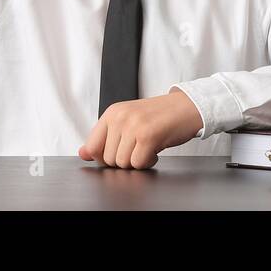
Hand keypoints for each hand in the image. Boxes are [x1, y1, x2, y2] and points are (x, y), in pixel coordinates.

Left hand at [77, 88, 204, 168]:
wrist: (187, 107)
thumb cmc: (159, 116)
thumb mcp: (128, 121)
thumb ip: (105, 137)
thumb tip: (83, 153)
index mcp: (112, 112)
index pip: (92, 146)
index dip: (103, 158)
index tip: (118, 153)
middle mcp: (120, 117)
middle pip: (108, 159)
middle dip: (124, 160)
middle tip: (139, 148)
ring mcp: (133, 125)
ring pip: (122, 164)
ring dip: (137, 161)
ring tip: (147, 148)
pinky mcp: (148, 136)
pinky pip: (138, 164)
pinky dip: (148, 162)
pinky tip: (155, 151)